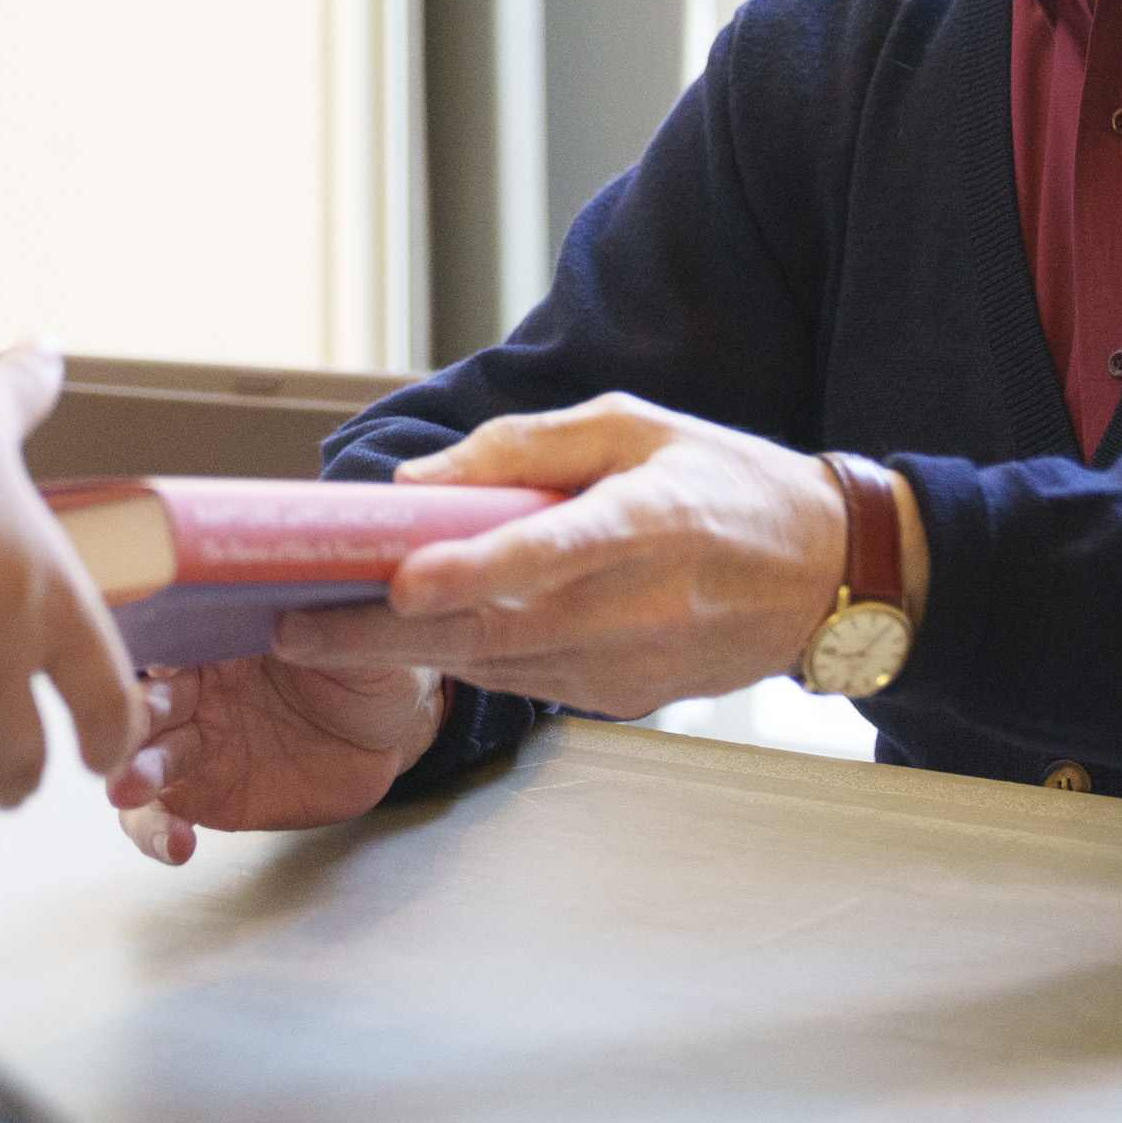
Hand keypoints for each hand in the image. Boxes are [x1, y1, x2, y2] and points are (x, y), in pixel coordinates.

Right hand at [101, 655, 445, 866]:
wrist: (386, 734)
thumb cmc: (370, 666)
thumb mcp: (361, 643)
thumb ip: (328, 632)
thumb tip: (288, 625)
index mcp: (217, 631)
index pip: (168, 628)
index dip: (150, 639)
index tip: (150, 655)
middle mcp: (191, 682)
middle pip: (141, 693)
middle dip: (125, 711)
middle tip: (122, 727)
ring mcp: (193, 740)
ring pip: (140, 754)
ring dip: (131, 770)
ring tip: (129, 788)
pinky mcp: (202, 793)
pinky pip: (160, 814)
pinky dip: (156, 831)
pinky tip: (176, 846)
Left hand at [271, 395, 917, 719]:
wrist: (825, 574)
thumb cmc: (723, 482)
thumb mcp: (635, 425)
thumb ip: (525, 447)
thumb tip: (416, 484)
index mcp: (651, 519)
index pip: (553, 550)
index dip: (474, 568)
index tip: (398, 577)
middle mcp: (642, 602)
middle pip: (499, 627)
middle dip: (387, 634)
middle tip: (297, 625)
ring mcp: (633, 662)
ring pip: (499, 666)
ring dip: (406, 656)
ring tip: (316, 634)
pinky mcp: (622, 697)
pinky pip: (523, 683)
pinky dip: (460, 665)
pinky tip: (402, 646)